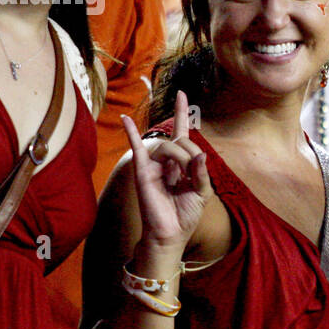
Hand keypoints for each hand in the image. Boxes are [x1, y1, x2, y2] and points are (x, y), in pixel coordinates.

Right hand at [122, 91, 213, 250]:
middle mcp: (167, 160)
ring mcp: (154, 164)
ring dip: (179, 158)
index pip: (183, 133)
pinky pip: (136, 147)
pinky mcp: (143, 171)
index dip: (183, 113)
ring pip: (168, 146)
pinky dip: (131, 132)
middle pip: (181, 140)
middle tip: (189, 176)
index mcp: (183, 163)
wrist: (169, 234)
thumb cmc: (185, 214)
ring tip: (178, 179)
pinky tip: (125, 118)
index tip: (183, 94)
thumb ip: (202, 173)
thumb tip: (200, 154)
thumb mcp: (202, 193)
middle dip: (190, 154)